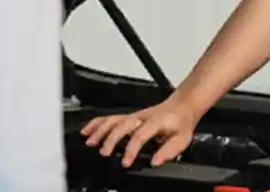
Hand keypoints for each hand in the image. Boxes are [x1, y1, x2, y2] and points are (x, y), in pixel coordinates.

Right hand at [80, 97, 197, 167]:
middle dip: (111, 138)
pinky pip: (110, 118)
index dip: (131, 149)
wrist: (181, 107)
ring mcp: (134, 116)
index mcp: (156, 122)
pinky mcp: (128, 117)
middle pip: (123, 125)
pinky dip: (96, 124)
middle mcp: (142, 117)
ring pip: (114, 119)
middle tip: (104, 152)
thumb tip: (155, 162)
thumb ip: (169, 151)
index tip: (125, 162)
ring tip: (90, 142)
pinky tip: (87, 131)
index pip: (140, 134)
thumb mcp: (183, 138)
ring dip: (100, 130)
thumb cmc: (180, 123)